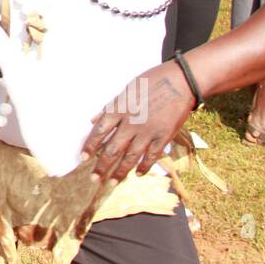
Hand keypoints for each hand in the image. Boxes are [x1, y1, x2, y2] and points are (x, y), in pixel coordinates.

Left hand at [80, 62, 194, 182]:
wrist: (181, 81)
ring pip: (131, 156)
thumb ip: (111, 107)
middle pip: (113, 148)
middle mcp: (131, 123)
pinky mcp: (163, 136)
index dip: (90, 145)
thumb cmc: (152, 81)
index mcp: (120, 108)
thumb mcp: (127, 90)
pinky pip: (151, 156)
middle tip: (94, 178)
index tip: (83, 157)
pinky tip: (137, 174)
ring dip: (120, 171)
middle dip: (102, 165)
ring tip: (112, 182)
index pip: (100, 130)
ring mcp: (148, 131)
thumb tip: (94, 119)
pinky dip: (144, 166)